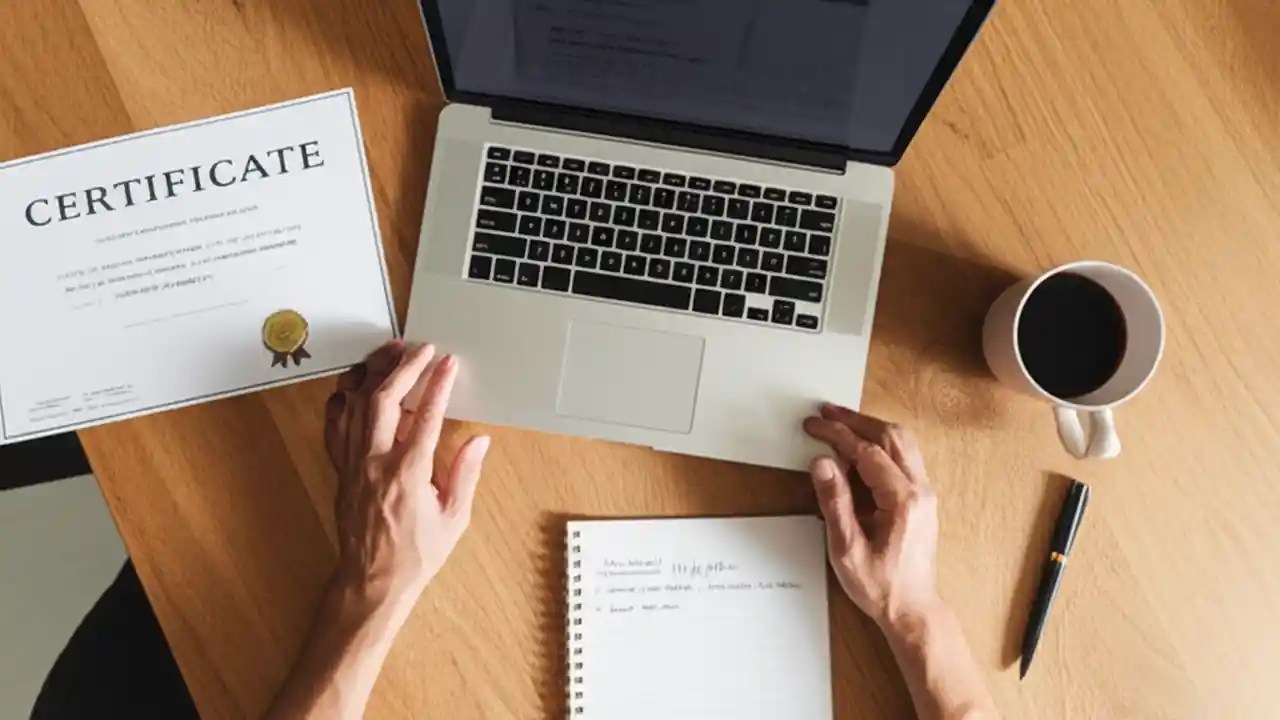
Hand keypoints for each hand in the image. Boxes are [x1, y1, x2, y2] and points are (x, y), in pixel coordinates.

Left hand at [323, 340, 489, 610]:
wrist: (372, 580)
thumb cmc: (416, 554)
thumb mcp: (455, 518)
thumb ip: (465, 474)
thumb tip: (479, 442)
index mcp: (408, 475)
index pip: (425, 417)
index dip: (437, 385)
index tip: (447, 363)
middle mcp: (375, 464)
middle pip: (382, 400)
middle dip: (402, 368)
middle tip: (420, 349)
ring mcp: (352, 464)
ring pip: (354, 405)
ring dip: (371, 374)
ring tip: (389, 354)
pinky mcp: (340, 469)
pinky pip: (334, 425)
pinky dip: (342, 400)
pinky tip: (354, 386)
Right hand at [804, 404, 939, 628]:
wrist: (912, 608)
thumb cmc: (879, 585)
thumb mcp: (846, 549)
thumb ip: (834, 503)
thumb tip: (821, 463)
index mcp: (903, 501)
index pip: (868, 452)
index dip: (838, 435)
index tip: (813, 425)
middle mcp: (920, 490)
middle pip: (892, 436)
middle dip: (856, 420)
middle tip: (826, 412)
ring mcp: (925, 493)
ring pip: (902, 443)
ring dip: (871, 427)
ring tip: (840, 422)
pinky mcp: (922, 498)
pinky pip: (904, 457)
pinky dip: (881, 443)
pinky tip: (860, 447)